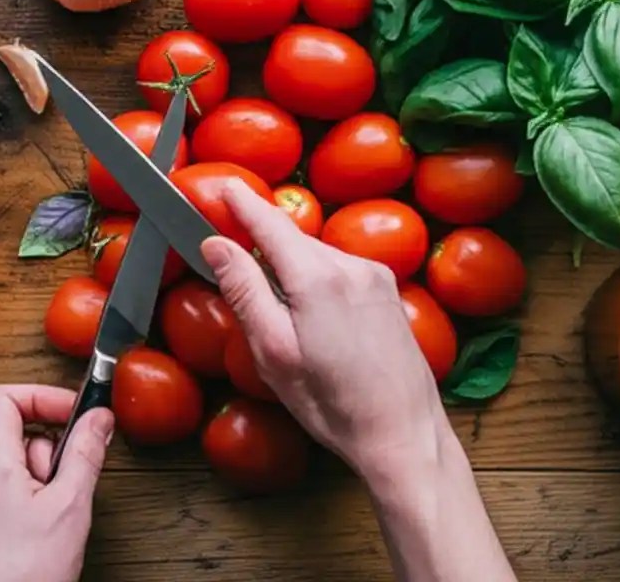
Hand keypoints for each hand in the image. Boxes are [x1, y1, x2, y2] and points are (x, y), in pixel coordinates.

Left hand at [0, 385, 114, 581]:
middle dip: (33, 424)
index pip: (5, 395)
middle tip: (63, 451)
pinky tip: (33, 517)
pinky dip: (8, 482)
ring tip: (49, 494)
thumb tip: (98, 420)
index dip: (44, 396)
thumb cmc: (16, 578)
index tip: (76, 414)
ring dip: (22, 456)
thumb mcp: (68, 509)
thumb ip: (85, 455)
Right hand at [199, 181, 450, 476]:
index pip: (270, 223)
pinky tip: (310, 317)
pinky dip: (316, 278)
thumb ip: (244, 291)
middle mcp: (352, 265)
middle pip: (293, 239)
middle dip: (262, 242)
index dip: (243, 203)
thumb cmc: (333, 404)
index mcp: (317, 277)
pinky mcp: (389, 292)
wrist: (403, 434)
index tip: (225, 186)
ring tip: (274, 308)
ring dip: (290, 266)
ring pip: (317, 255)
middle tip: (232, 256)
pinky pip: (340, 270)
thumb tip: (216, 244)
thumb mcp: (273, 352)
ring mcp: (376, 277)